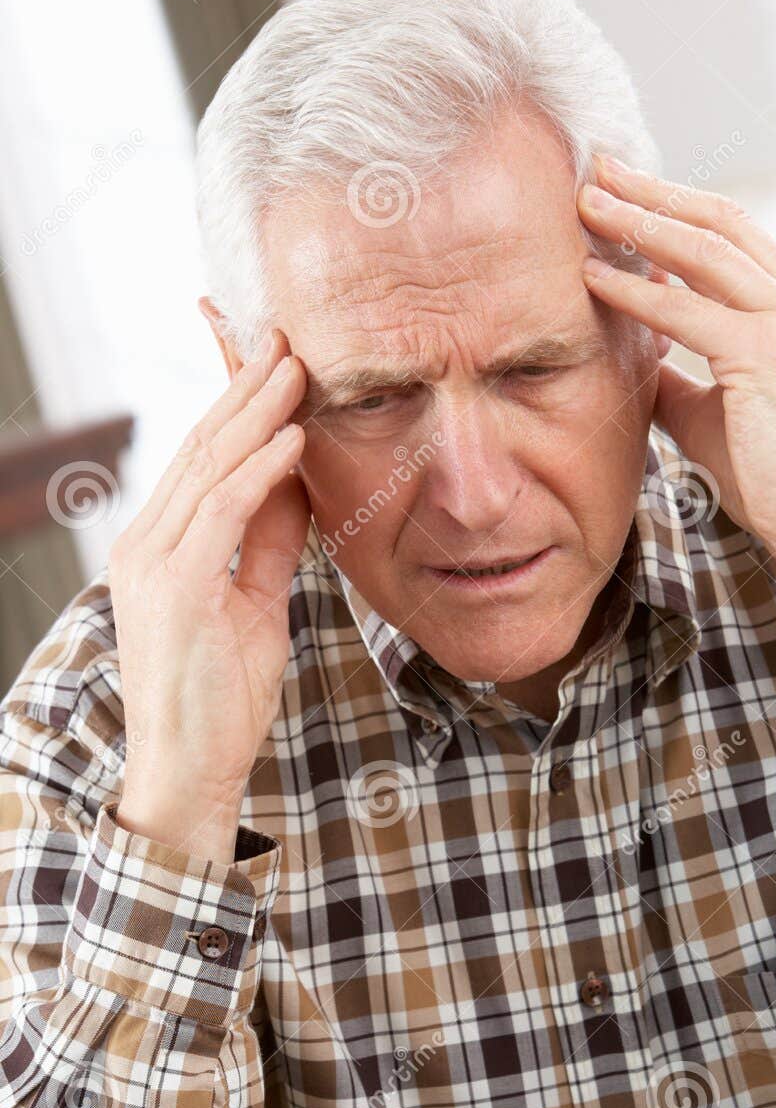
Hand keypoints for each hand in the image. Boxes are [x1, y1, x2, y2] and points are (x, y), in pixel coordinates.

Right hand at [111, 329, 309, 860]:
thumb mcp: (257, 603)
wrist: (191, 769)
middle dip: (246, 389)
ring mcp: (153, 563)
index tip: (273, 359)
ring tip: (297, 368)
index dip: (235, 404)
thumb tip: (299, 484)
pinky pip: (222, 512)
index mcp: (159, 546)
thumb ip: (270, 543)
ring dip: (257, 413)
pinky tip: (292, 438)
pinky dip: (260, 471)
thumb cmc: (222, 696)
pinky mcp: (174, 587)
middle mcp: (145, 543)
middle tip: (286, 339)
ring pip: (209, 468)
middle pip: (201, 448)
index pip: (201, 458)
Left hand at [577, 156, 775, 679]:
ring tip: (583, 205)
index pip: (733, 233)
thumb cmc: (772, 477)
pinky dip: (634, 290)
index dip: (676, 204)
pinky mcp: (769, 353)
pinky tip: (591, 278)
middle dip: (652, 192)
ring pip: (702, 251)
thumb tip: (626, 345)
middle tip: (595, 167)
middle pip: (718, 221)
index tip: (624, 189)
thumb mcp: (712, 408)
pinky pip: (685, 309)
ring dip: (637, 223)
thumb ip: (675, 368)